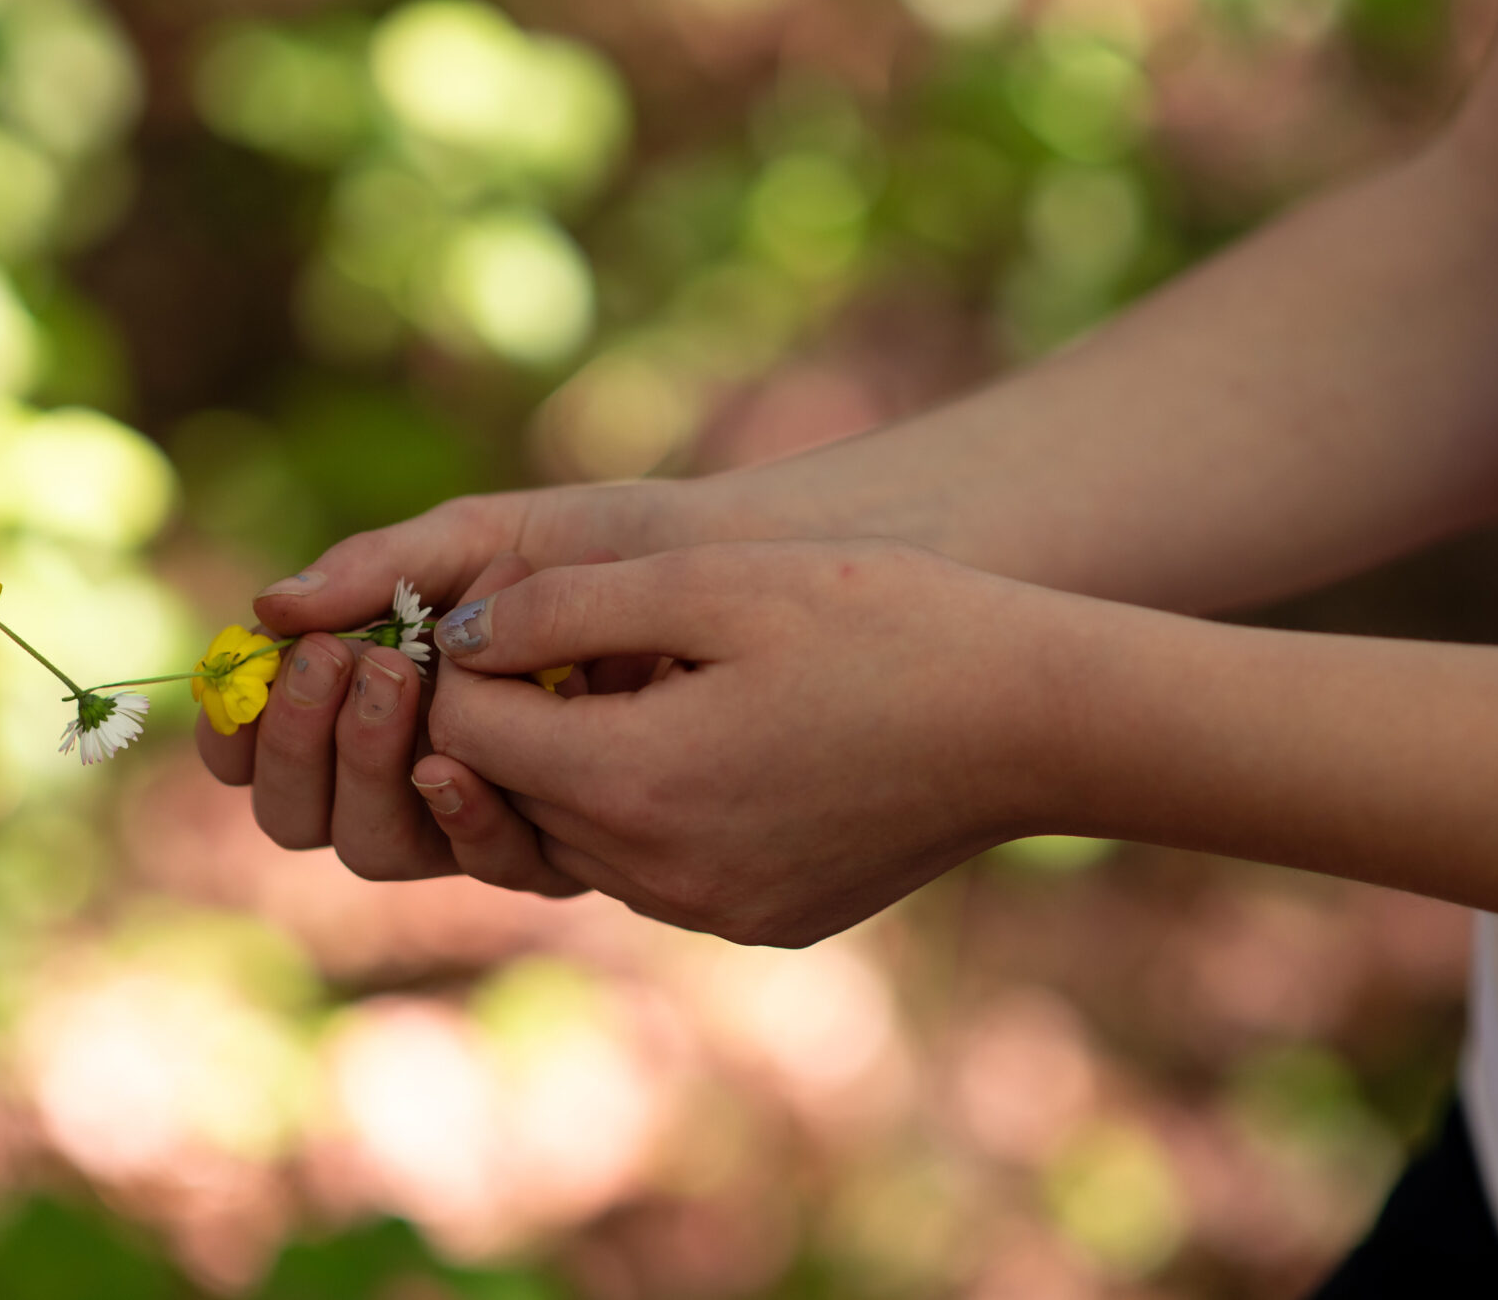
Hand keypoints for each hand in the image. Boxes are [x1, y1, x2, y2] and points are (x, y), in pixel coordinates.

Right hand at [193, 547, 602, 893]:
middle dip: (301, 744)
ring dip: (365, 770)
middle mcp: (417, 773)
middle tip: (334, 661)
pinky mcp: (566, 844)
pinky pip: (490, 860)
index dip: (240, 734)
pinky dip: (461, 812)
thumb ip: (377, 570)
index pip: (272, 751)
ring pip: (380, 847)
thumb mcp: (478, 538)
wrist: (724, 566)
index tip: (243, 681)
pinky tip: (454, 757)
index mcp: (377, 706)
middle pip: (306, 815)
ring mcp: (489, 813)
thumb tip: (267, 607)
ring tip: (391, 677)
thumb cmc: (593, 547)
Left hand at [413, 540, 1070, 945]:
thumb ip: (563, 604)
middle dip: (514, 717)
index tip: (515, 601)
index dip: (467, 660)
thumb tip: (461, 635)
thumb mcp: (712, 578)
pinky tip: (710, 737)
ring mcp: (711, 910)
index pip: (464, 734)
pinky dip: (648, 807)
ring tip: (642, 680)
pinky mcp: (761, 920)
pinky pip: (655, 869)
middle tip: (564, 635)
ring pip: (578, 839)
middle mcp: (656, 873)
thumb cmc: (881, 622)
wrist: (1036, 720)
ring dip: (578, 765)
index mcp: (633, 781)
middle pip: (510, 797)